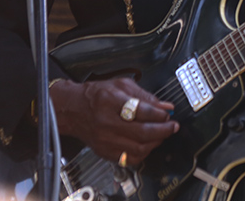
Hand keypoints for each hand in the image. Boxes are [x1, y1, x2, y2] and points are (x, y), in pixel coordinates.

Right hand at [50, 77, 177, 165]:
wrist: (72, 110)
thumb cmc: (96, 95)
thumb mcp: (121, 86)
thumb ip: (145, 96)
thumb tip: (165, 106)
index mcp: (111, 101)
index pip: (141, 111)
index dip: (159, 114)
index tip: (168, 113)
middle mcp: (107, 122)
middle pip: (142, 132)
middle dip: (163, 130)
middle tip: (172, 126)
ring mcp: (105, 139)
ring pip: (138, 148)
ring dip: (156, 142)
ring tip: (162, 134)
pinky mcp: (104, 151)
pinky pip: (129, 158)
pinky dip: (143, 153)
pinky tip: (148, 144)